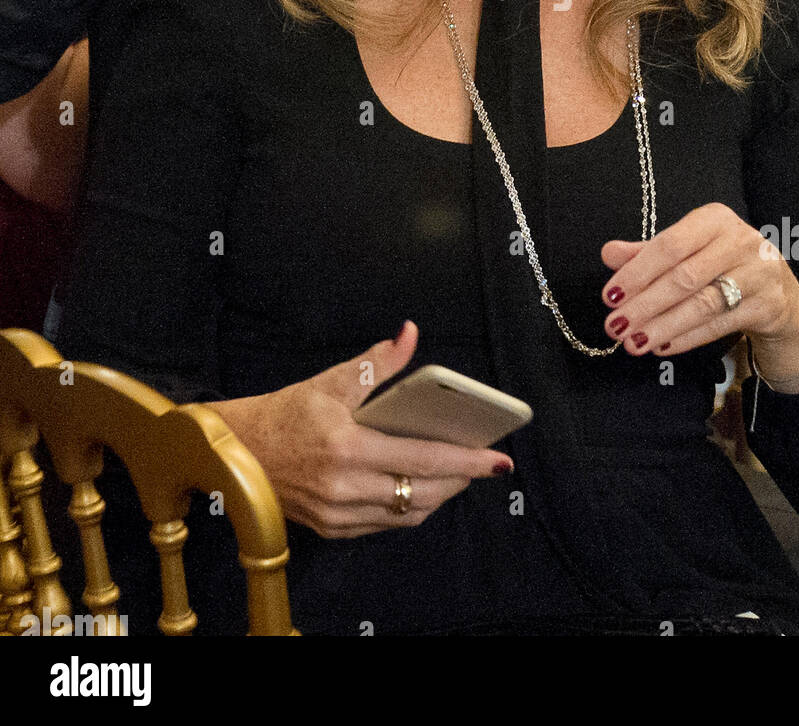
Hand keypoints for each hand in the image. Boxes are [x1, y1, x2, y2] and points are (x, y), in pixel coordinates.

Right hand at [207, 322, 510, 537]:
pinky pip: (384, 524)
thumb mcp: (332, 380)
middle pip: (422, 493)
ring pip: (407, 514)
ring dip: (439, 496)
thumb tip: (410, 334)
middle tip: (485, 465)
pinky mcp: (331, 528)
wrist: (236, 452)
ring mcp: (337, 514)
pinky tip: (421, 488)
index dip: (466, 461)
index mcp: (347, 448)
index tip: (498, 459)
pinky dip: (409, 507)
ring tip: (459, 474)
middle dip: (461, 480)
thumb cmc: (287, 412)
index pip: (422, 460)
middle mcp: (344, 488)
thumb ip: (377, 362)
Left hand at [600, 203, 798, 392]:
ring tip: (633, 342)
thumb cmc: (723, 264)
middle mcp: (740, 240)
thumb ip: (648, 252)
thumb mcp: (688, 250)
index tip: (609, 296)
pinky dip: (687, 337)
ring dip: (662, 326)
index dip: (637, 271)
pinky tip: (662, 345)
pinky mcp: (767, 305)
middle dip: (645, 304)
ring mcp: (758, 273)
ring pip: (701, 304)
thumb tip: (608, 253)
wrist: (779, 291)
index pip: (670, 244)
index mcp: (715, 219)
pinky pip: (719, 324)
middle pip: (684, 277)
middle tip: (615, 326)